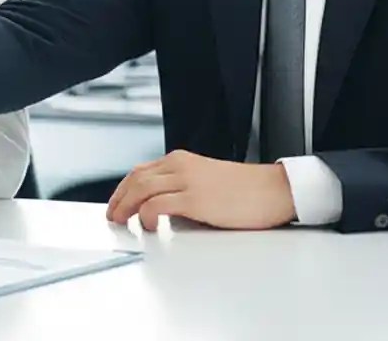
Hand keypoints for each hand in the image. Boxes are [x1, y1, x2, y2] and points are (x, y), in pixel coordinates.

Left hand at [106, 150, 296, 230]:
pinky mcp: (195, 198)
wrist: (275, 190)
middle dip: (119, 199)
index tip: (116, 204)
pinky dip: (146, 215)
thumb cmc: (247, 190)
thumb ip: (182, 187)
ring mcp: (187, 181)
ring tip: (123, 222)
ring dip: (126, 207)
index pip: (141, 171)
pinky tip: (150, 225)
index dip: (123, 189)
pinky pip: (157, 204)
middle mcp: (180, 166)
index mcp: (181, 160)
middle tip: (113, 216)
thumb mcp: (206, 181)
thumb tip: (160, 207)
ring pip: (141, 189)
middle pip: (135, 179)